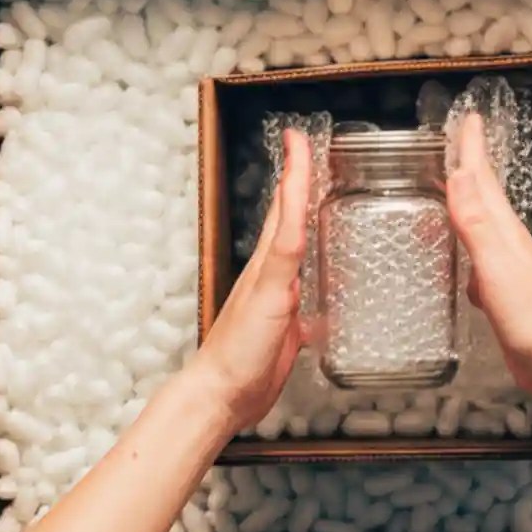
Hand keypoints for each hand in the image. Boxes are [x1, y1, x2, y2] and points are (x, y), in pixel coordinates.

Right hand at [195, 129, 311, 431]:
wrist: (219, 393)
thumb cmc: (246, 372)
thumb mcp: (284, 340)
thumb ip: (298, 323)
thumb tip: (312, 320)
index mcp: (273, 278)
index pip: (288, 225)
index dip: (297, 193)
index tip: (303, 162)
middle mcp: (268, 270)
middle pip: (284, 210)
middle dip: (295, 172)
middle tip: (300, 137)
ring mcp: (267, 277)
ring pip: (285, 218)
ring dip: (295, 181)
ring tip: (301, 146)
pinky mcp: (269, 291)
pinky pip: (286, 246)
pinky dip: (293, 215)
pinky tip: (299, 191)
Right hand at [446, 113, 531, 401]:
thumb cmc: (531, 318)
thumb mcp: (497, 266)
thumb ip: (477, 224)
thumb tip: (459, 176)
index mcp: (505, 232)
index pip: (484, 181)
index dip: (474, 149)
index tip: (468, 118)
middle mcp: (507, 245)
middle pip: (484, 197)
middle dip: (470, 166)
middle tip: (457, 142)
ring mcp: (506, 269)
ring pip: (480, 226)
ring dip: (466, 203)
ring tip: (451, 188)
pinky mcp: (502, 294)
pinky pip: (476, 258)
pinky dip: (464, 246)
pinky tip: (458, 256)